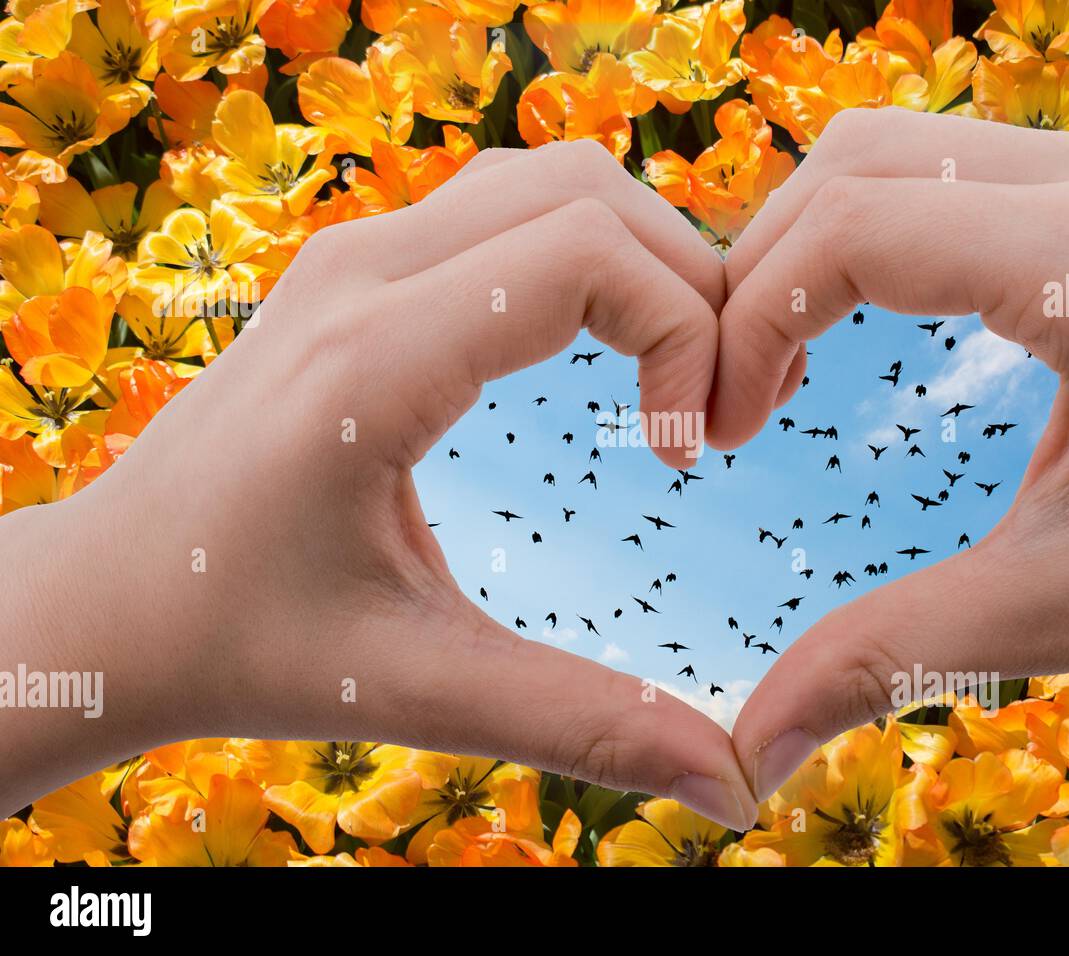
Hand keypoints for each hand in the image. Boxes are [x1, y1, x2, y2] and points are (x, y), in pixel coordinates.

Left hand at [0, 140, 759, 830]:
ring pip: (551, 179)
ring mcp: (355, 254)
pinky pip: (508, 207)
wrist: (110, 598)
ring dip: (642, 258)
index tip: (692, 454)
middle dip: (688, 285)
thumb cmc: (236, 641)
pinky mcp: (360, 268)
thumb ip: (580, 723)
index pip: (585, 255)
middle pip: (588, 192)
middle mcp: (361, 272)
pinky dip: (588, 252)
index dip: (684, 337)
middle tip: (710, 409)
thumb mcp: (410, 686)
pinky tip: (604, 347)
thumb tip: (732, 783)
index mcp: (371, 361)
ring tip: (675, 371)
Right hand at [711, 107, 1068, 800]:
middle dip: (758, 278)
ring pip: (885, 156)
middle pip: (850, 168)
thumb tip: (745, 753)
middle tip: (732, 405)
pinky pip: (934, 175)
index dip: (747, 323)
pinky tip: (845, 328)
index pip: (853, 229)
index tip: (720, 434)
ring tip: (775, 369)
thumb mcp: (1064, 605)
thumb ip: (888, 657)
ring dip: (804, 251)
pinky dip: (860, 239)